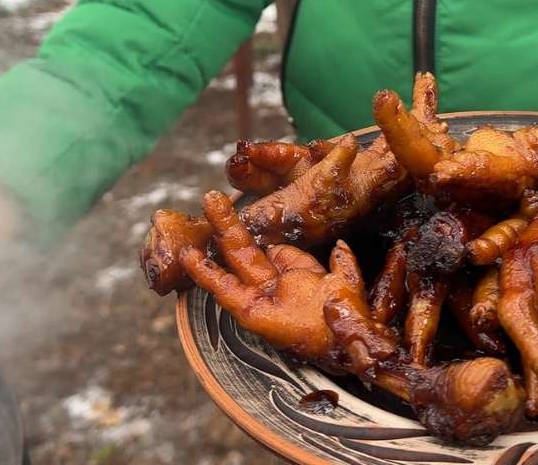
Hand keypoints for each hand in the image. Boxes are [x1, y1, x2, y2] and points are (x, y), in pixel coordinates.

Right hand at [177, 190, 382, 362]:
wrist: (344, 340)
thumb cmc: (348, 317)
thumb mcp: (348, 282)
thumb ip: (342, 262)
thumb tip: (340, 245)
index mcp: (298, 277)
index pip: (277, 251)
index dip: (269, 236)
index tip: (258, 214)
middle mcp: (275, 286)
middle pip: (248, 249)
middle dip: (230, 223)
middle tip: (213, 197)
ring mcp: (261, 298)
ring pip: (234, 261)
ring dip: (220, 233)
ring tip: (205, 206)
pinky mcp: (251, 312)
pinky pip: (225, 290)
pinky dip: (206, 273)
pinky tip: (190, 256)